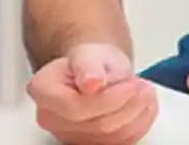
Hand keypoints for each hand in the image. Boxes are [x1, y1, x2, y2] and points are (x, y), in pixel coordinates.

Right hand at [26, 42, 157, 144]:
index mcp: (44, 91)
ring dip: (136, 115)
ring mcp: (68, 135)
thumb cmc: (91, 60)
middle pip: (94, 125)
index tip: (130, 86)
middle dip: (127, 106)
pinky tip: (144, 107)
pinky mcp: (89, 143)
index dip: (106, 100)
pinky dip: (138, 125)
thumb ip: (89, 66)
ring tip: (145, 92)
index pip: (74, 108)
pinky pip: (119, 142)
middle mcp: (50, 118)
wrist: (98, 70)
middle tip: (143, 86)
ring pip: (109, 137)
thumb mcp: (90, 52)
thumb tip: (91, 82)